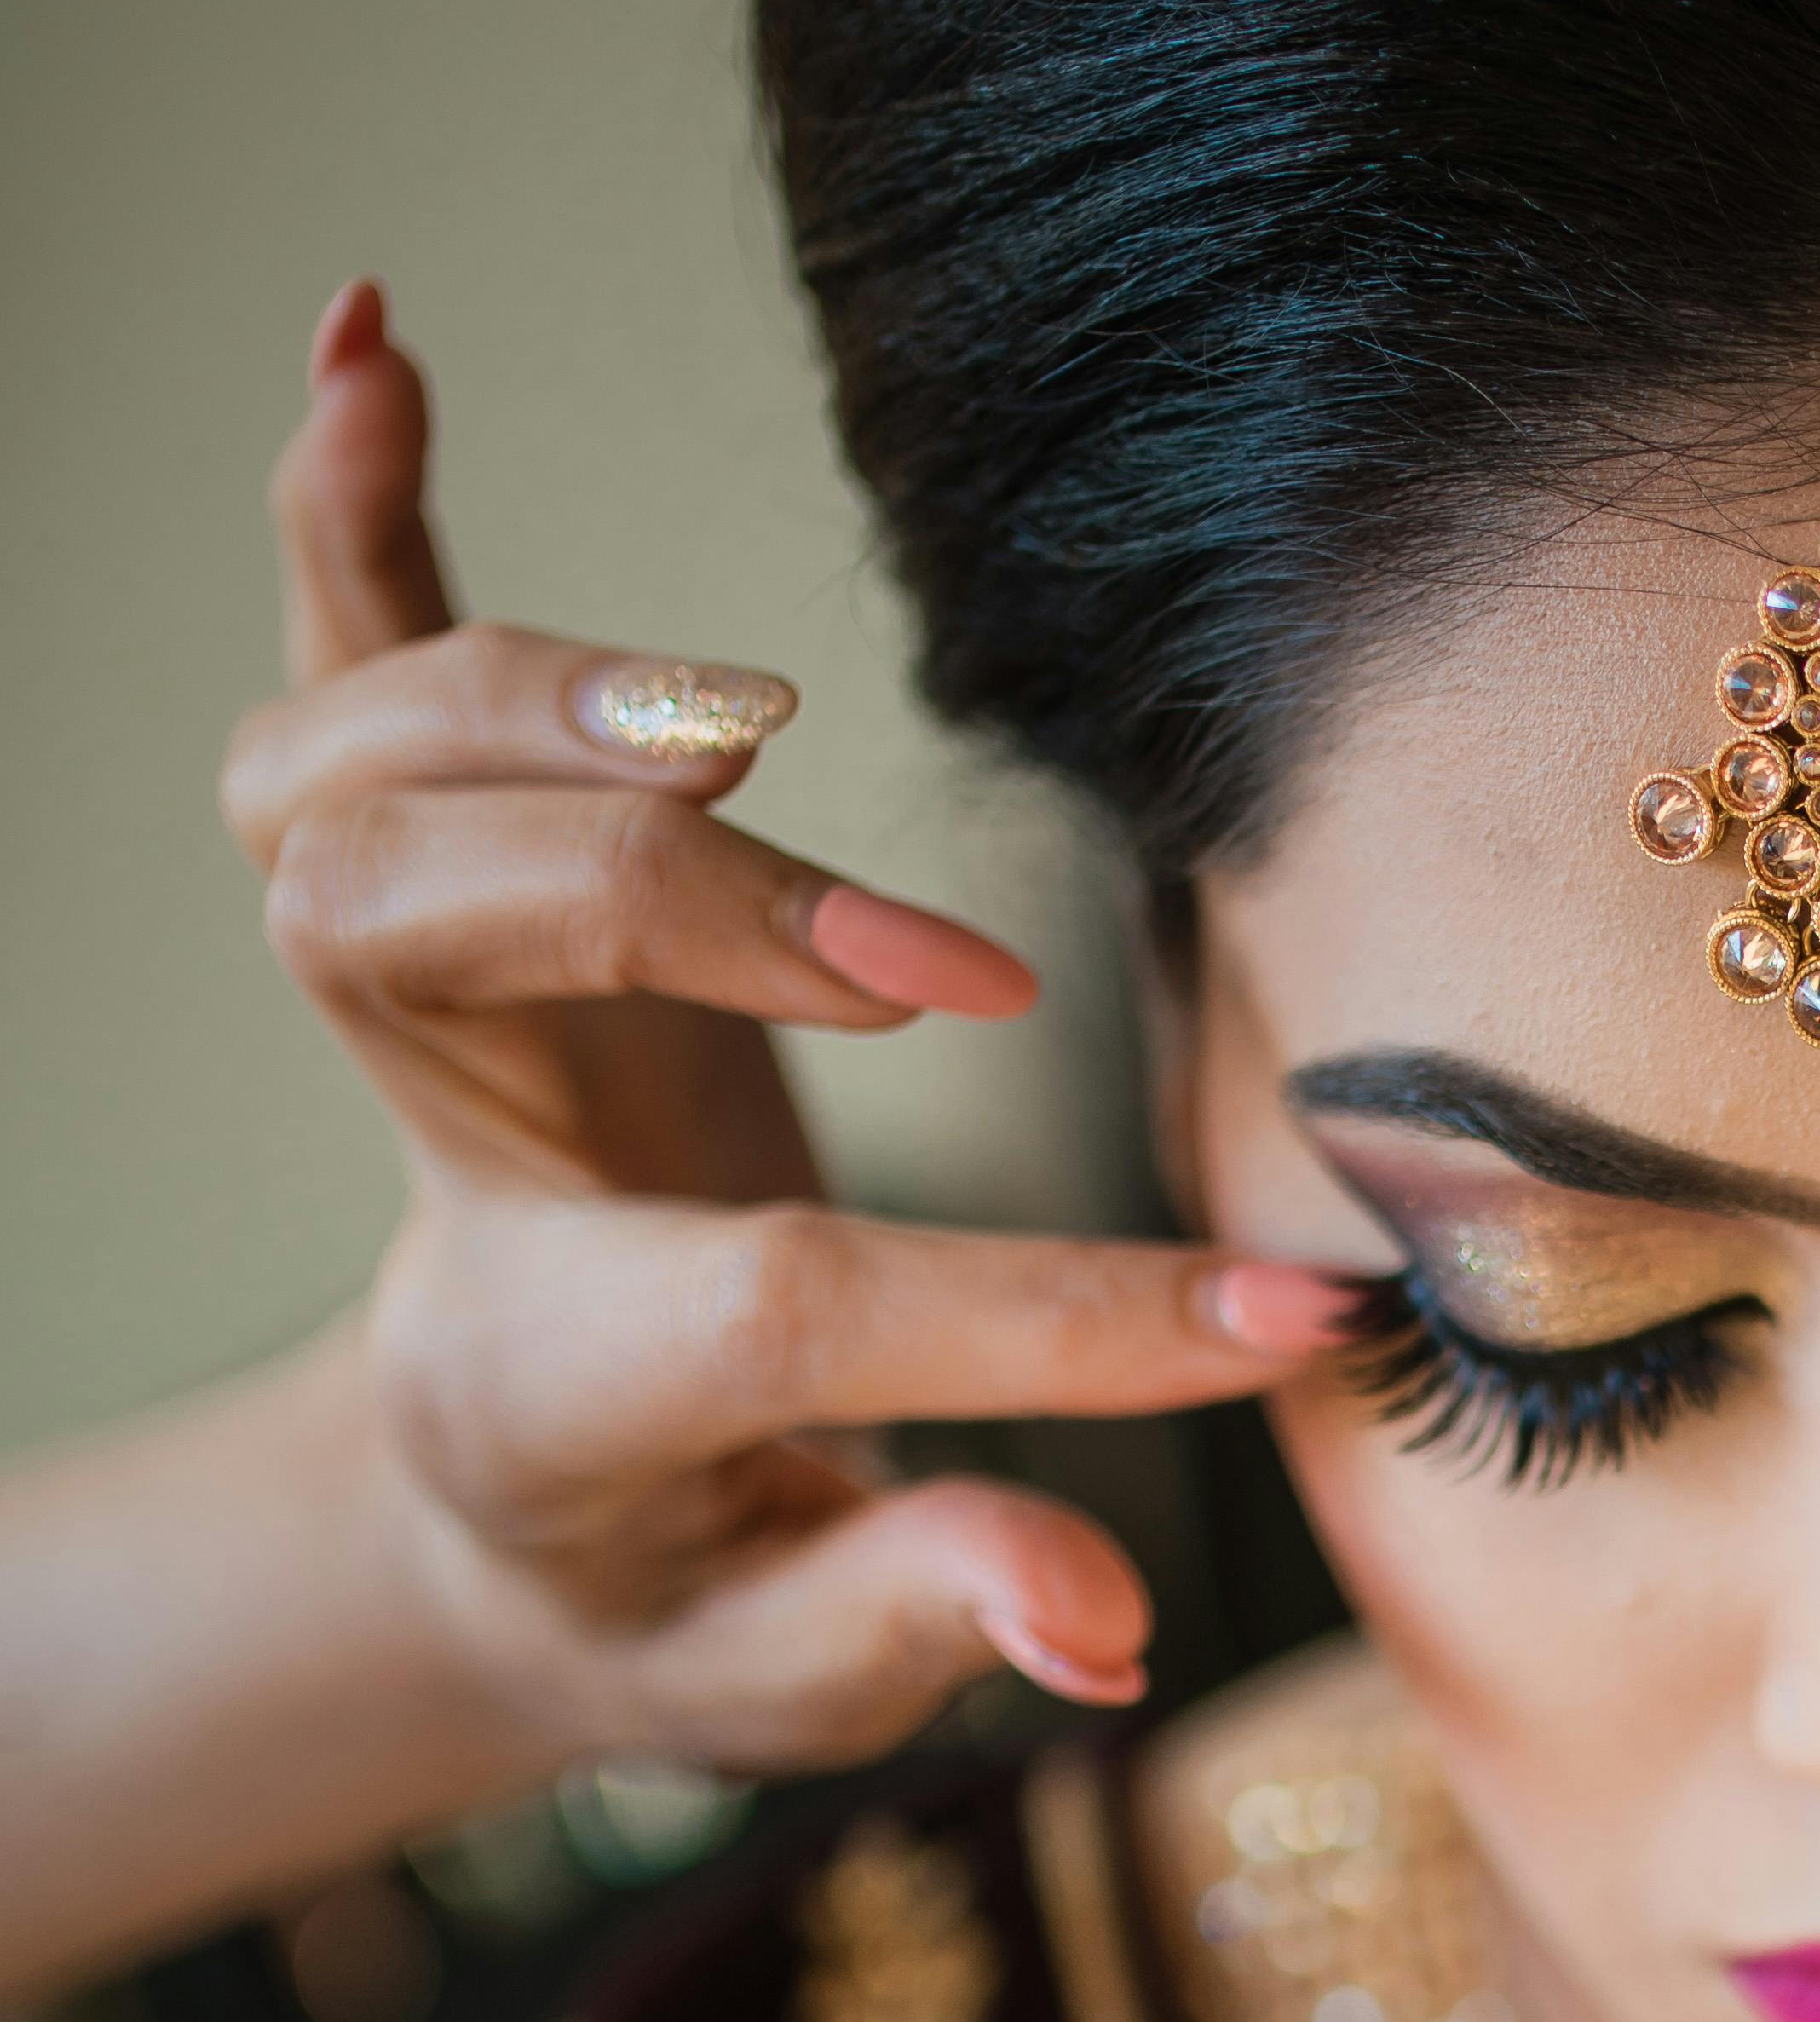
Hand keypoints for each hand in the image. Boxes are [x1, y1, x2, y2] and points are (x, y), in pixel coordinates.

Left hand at [225, 284, 1353, 1776]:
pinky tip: (373, 340)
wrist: (496, 1532)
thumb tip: (1099, 1620)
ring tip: (744, 710)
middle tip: (945, 974)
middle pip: (421, 939)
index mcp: (544, 1378)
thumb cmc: (667, 1599)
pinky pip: (323, 656)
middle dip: (678, 905)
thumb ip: (916, 1618)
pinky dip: (340, 503)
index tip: (1293, 1328)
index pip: (775, 1311)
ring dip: (520, 703)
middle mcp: (439, 1167)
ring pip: (337, 783)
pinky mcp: (431, 890)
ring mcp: (411, 1012)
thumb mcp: (778, 1681)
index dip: (1058, 1322)